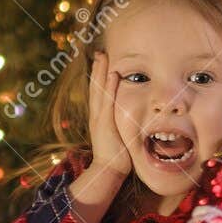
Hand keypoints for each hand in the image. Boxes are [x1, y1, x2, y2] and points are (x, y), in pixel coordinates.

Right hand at [87, 51, 130, 178]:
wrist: (108, 170)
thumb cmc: (116, 155)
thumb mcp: (116, 135)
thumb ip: (118, 124)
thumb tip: (126, 117)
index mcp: (99, 117)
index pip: (98, 92)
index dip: (98, 76)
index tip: (101, 61)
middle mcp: (96, 114)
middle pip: (95, 87)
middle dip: (97, 69)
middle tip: (99, 52)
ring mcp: (99, 118)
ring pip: (99, 90)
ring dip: (101, 72)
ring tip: (102, 56)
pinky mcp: (105, 122)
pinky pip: (108, 100)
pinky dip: (109, 86)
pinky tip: (112, 74)